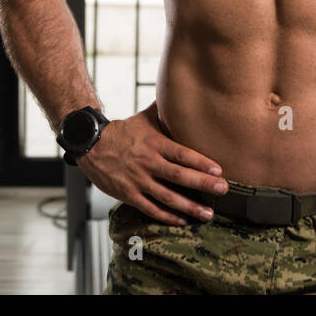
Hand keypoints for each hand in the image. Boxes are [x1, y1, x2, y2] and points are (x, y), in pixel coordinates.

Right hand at [76, 102, 227, 224]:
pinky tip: (183, 220)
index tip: (219, 170)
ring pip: (167, 197)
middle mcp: (148, 162)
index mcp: (154, 144)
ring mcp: (138, 180)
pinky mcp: (128, 194)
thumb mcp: (145, 118)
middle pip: (179, 176)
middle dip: (203, 184)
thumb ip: (165, 112)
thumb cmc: (123, 131)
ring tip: (208, 214)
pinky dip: (167, 217)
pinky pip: (150, 208)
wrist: (92, 144)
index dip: (201, 163)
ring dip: (189, 207)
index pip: (182, 154)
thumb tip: (184, 94)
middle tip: (223, 190)